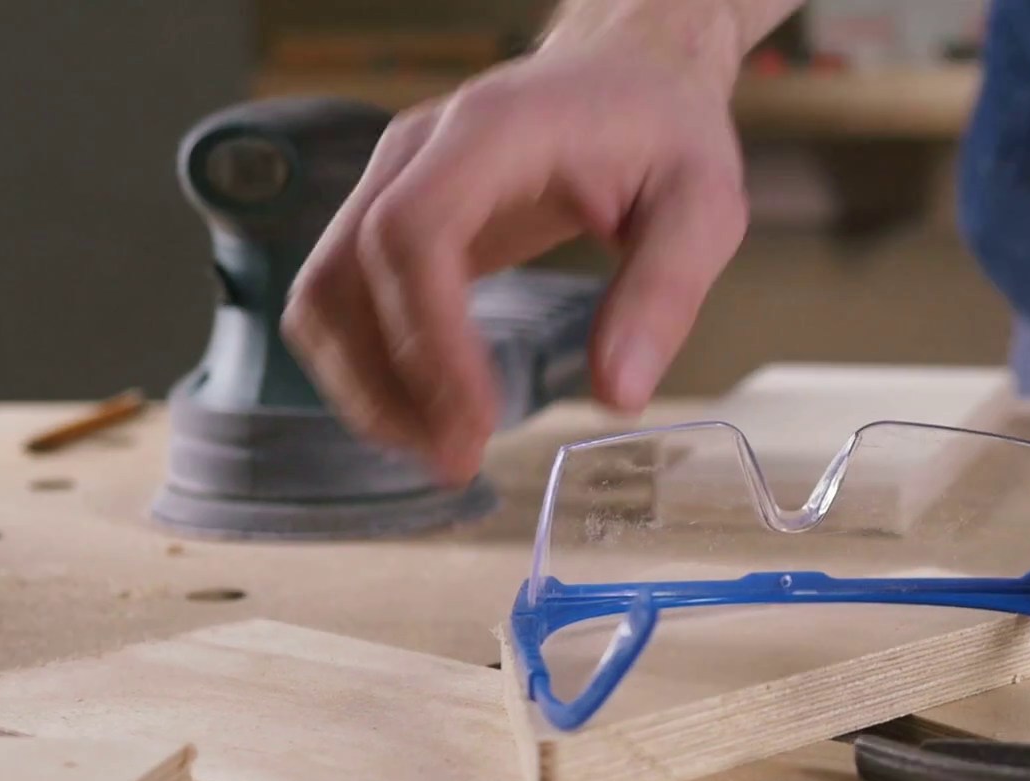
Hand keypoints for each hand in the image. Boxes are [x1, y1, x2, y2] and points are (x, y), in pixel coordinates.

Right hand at [282, 25, 748, 484]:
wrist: (630, 71)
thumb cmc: (664, 131)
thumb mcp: (703, 206)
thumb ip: (665, 295)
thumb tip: (618, 395)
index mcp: (493, 132)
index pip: (412, 233)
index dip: (428, 340)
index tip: (474, 423)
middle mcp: (418, 150)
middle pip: (348, 271)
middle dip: (389, 383)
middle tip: (459, 461)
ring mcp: (392, 179)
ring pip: (325, 291)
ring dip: (363, 386)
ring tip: (438, 451)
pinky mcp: (391, 216)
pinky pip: (342, 296)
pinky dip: (363, 366)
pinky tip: (422, 414)